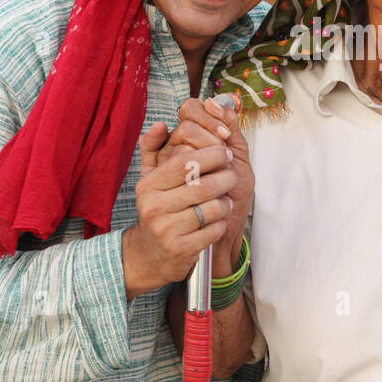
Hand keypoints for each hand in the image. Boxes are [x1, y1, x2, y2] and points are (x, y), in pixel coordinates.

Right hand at [122, 122, 237, 297]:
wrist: (151, 256)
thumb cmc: (159, 210)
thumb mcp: (152, 180)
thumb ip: (155, 149)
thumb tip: (160, 125)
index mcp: (148, 185)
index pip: (185, 161)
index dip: (211, 154)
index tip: (225, 153)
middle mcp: (153, 206)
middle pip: (203, 185)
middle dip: (226, 178)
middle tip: (232, 176)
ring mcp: (166, 229)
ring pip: (212, 208)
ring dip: (225, 203)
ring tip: (225, 200)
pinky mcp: (180, 249)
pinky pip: (213, 230)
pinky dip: (222, 224)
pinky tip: (217, 221)